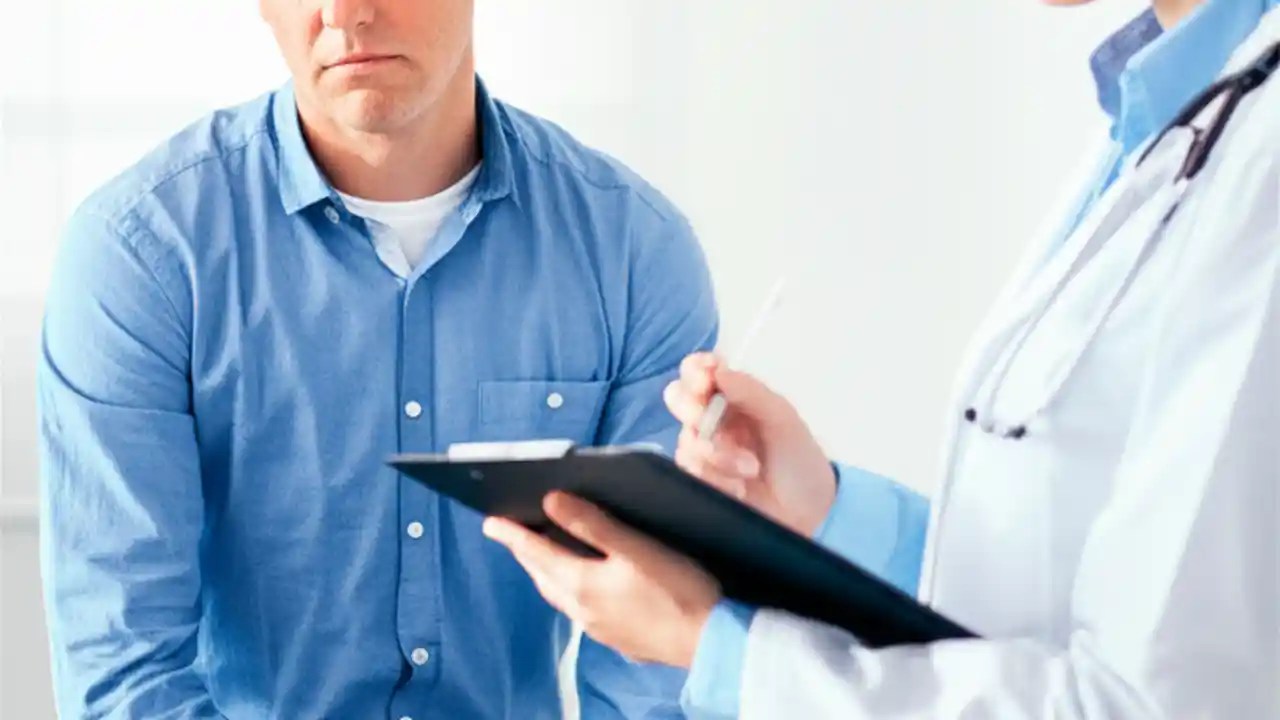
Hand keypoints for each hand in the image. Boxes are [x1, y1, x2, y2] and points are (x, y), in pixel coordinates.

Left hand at [483, 492, 719, 668]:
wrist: (712, 641)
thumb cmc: (679, 590)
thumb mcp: (636, 547)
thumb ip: (592, 524)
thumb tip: (551, 501)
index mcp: (581, 584)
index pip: (535, 553)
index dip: (512, 534)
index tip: (490, 522)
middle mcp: (582, 610)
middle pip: (543, 576)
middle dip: (527, 553)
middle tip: (515, 534)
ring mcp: (599, 629)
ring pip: (561, 595)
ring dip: (548, 573)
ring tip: (544, 556)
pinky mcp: (619, 639)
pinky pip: (582, 610)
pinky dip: (573, 590)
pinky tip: (587, 585)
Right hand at [664, 353, 836, 536]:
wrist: (808, 512)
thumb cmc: (800, 459)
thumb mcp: (783, 420)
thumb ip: (751, 392)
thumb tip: (719, 371)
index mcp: (733, 396)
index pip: (698, 371)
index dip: (694, 370)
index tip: (705, 381)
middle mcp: (713, 419)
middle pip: (677, 399)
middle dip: (691, 410)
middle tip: (706, 422)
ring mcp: (704, 450)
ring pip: (686, 440)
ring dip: (717, 455)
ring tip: (750, 470)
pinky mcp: (700, 481)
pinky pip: (689, 471)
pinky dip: (714, 478)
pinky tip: (738, 489)